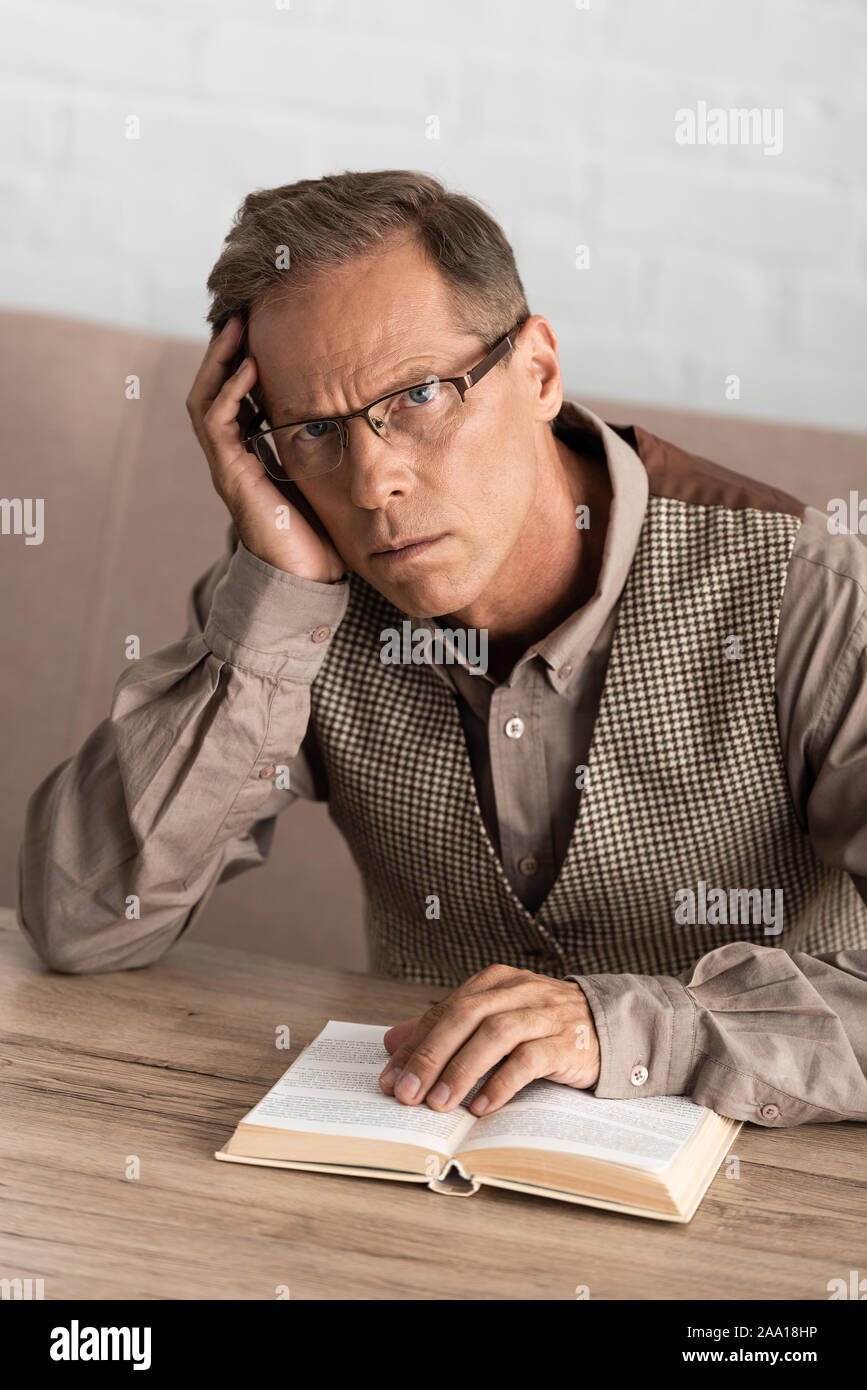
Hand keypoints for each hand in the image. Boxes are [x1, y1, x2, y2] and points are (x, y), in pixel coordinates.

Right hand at [185, 316, 344, 581]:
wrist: (312, 576)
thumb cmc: (322, 530)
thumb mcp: (323, 473)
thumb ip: (322, 442)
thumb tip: (351, 406)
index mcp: (250, 454)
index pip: (233, 398)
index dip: (237, 362)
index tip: (257, 328)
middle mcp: (232, 457)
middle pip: (211, 392)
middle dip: (221, 353)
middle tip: (240, 315)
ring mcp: (228, 467)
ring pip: (206, 403)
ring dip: (218, 363)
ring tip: (236, 329)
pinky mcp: (232, 478)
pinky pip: (219, 427)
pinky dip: (231, 394)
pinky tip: (249, 370)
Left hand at [378, 965, 599, 1115]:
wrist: (610, 1026)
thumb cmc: (542, 1026)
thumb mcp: (493, 1019)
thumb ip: (446, 1028)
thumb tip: (393, 1043)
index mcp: (495, 982)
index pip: (444, 1011)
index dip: (414, 1045)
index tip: (390, 1078)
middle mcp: (518, 990)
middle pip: (464, 1017)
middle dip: (430, 1056)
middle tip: (407, 1093)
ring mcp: (545, 1014)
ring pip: (495, 1034)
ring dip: (462, 1070)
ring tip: (439, 1104)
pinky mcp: (567, 1042)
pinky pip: (530, 1059)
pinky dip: (502, 1083)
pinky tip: (482, 1106)